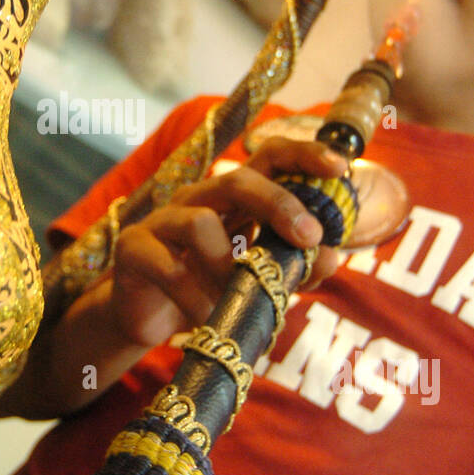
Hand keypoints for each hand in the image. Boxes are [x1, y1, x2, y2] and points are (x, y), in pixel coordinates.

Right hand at [108, 137, 347, 348]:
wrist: (147, 318)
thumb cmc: (207, 288)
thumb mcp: (257, 279)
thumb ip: (294, 267)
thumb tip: (329, 257)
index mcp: (232, 199)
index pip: (267, 159)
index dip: (303, 155)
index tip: (339, 167)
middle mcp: (198, 198)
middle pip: (237, 180)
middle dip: (278, 204)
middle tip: (308, 238)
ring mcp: (162, 220)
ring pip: (199, 222)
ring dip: (229, 266)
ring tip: (239, 298)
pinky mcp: (134, 248)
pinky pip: (171, 268)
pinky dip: (197, 298)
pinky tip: (210, 317)